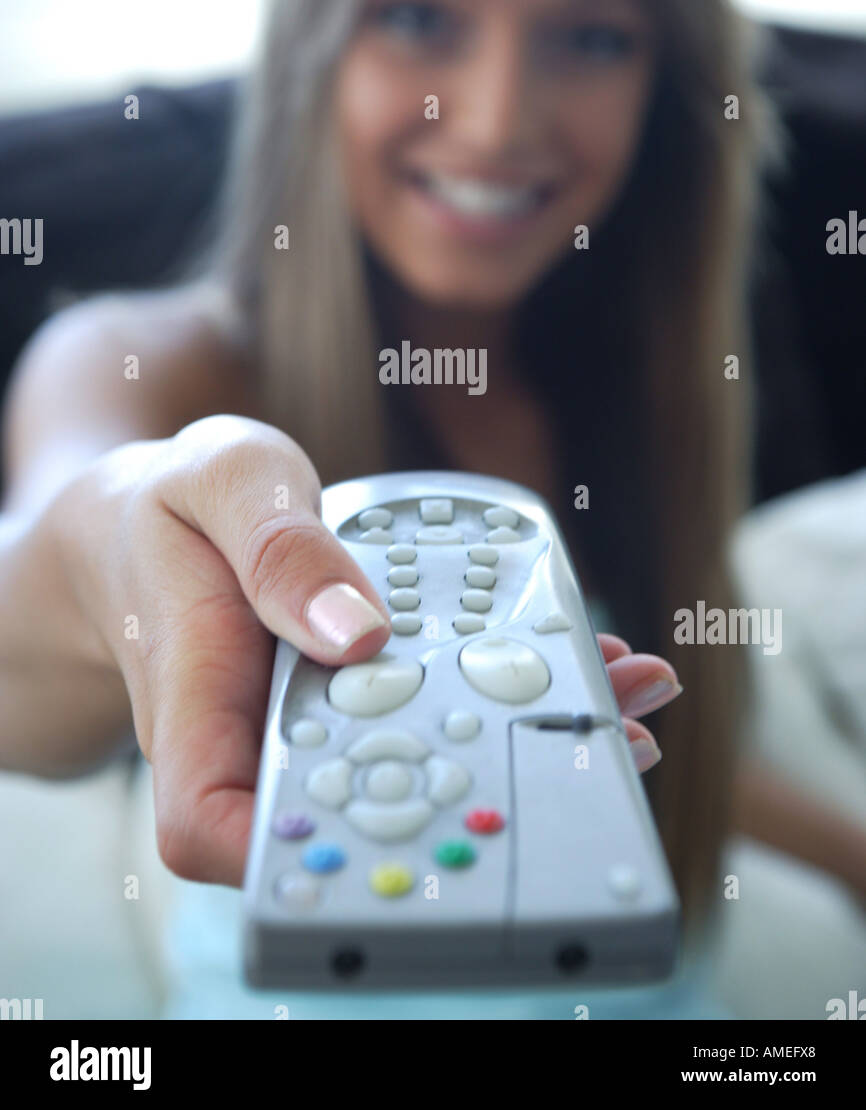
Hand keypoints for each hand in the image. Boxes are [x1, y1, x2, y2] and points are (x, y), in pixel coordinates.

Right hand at [49, 419, 678, 889]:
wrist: (149, 527)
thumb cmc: (170, 508)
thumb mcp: (217, 481)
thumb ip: (277, 544)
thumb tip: (356, 630)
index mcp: (194, 703)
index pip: (209, 824)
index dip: (292, 853)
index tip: (404, 819)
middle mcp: (256, 741)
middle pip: (352, 812)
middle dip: (474, 795)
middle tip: (595, 736)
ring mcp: (308, 730)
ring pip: (410, 771)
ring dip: (521, 743)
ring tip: (620, 697)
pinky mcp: (349, 703)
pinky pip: (427, 716)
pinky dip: (505, 694)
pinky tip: (581, 663)